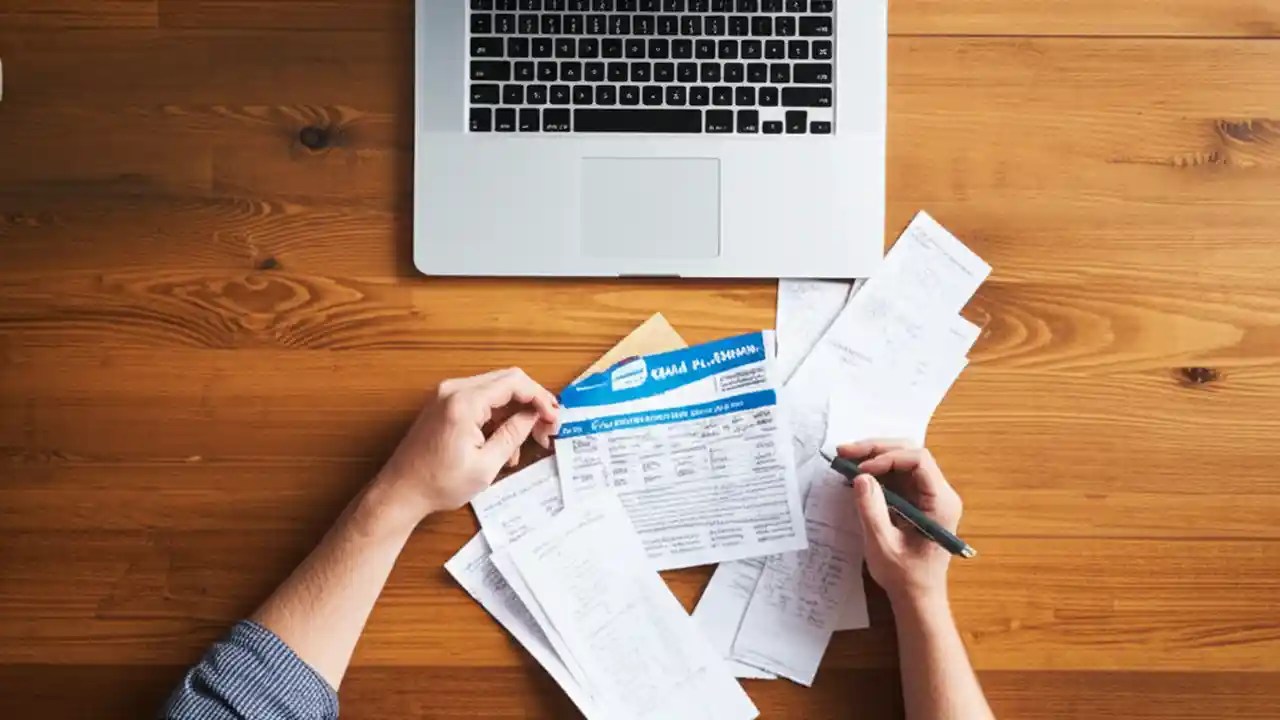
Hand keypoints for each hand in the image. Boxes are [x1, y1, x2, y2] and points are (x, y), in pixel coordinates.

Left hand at [374, 368, 558, 522]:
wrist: (401, 491)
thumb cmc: (438, 483)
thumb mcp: (486, 465)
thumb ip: (513, 434)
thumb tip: (534, 416)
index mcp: (464, 402)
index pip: (515, 383)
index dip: (540, 398)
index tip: (554, 417)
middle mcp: (454, 390)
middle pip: (506, 381)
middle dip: (531, 403)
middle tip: (547, 428)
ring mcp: (446, 395)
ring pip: (495, 391)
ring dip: (515, 412)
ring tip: (526, 443)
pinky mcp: (443, 405)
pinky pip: (480, 401)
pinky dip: (497, 417)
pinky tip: (504, 444)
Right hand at [838, 440, 962, 609]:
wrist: (918, 596)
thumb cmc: (905, 576)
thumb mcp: (883, 545)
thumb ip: (871, 510)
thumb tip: (860, 477)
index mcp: (941, 503)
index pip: (919, 460)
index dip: (888, 458)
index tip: (862, 470)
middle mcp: (940, 494)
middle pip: (911, 454)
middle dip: (877, 450)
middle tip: (845, 452)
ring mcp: (929, 495)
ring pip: (903, 460)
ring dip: (874, 456)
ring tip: (845, 457)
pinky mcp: (917, 500)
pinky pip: (898, 475)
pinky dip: (875, 470)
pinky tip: (855, 471)